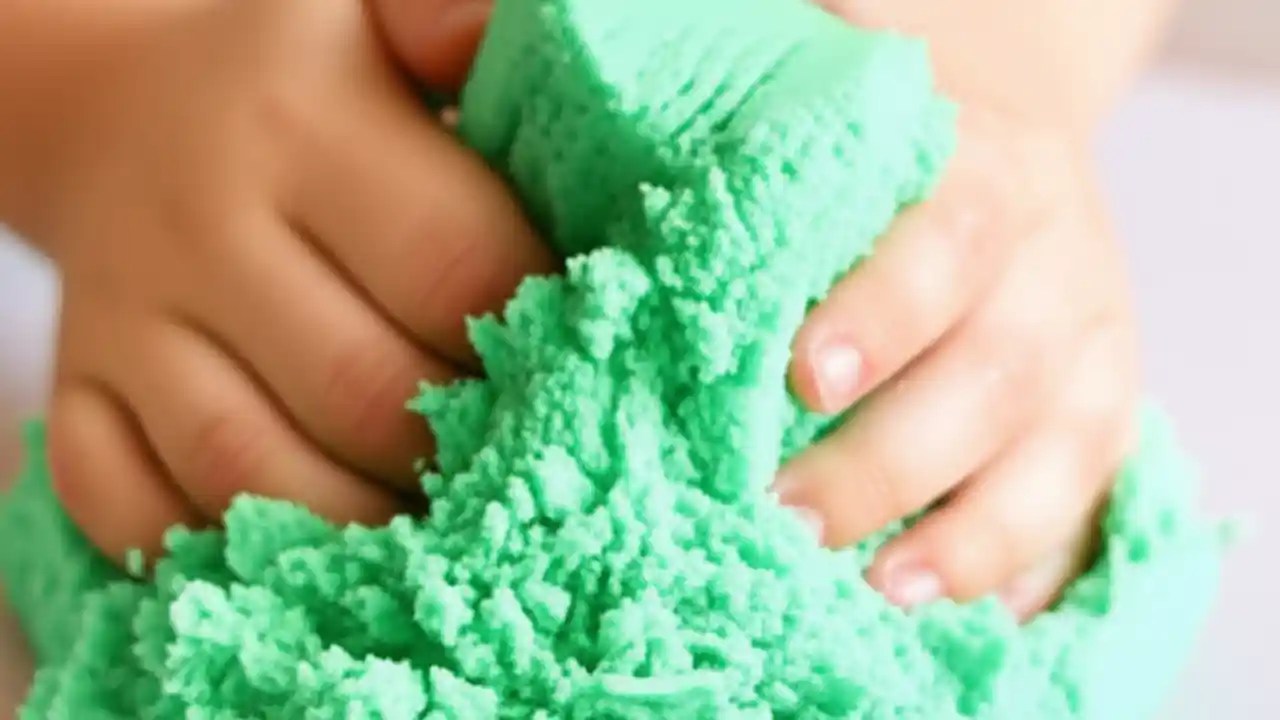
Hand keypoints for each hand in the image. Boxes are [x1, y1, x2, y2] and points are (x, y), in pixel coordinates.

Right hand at [32, 0, 549, 561]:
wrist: (123, 106)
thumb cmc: (301, 77)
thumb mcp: (379, 14)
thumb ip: (464, 19)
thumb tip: (572, 51)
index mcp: (304, 121)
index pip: (453, 266)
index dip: (533, 337)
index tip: (576, 366)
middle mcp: (204, 223)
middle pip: (363, 390)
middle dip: (458, 449)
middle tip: (516, 463)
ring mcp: (127, 318)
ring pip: (250, 470)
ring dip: (361, 523)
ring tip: (432, 521)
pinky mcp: (77, 389)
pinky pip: (129, 507)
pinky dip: (216, 546)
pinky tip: (297, 550)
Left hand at [776, 104, 1139, 619]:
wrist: (1008, 159)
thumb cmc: (881, 176)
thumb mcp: (840, 162)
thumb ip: (770, 225)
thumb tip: (628, 309)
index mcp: (984, 173)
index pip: (948, 240)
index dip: (881, 314)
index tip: (800, 381)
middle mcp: (1056, 260)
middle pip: (996, 370)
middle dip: (889, 460)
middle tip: (787, 512)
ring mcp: (1095, 343)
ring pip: (1054, 450)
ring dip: (964, 533)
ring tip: (877, 587)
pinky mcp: (1107, 413)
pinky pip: (1083, 499)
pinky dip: (1025, 559)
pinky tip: (960, 607)